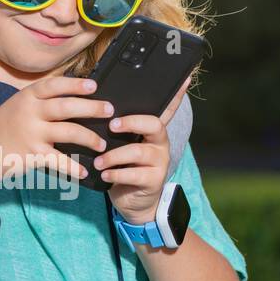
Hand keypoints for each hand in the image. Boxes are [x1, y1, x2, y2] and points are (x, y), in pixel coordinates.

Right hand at [0, 75, 111, 186]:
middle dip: (92, 108)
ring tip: (101, 143)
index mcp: (27, 97)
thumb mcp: (17, 106)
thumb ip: (40, 101)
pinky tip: (84, 171)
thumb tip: (72, 97)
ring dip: (90, 138)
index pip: (55, 85)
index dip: (76, 84)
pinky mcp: (33, 154)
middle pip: (67, 106)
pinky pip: (60, 161)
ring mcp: (32, 133)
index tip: (94, 85)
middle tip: (109, 111)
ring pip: (69, 131)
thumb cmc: (2, 128)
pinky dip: (74, 167)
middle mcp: (30, 112)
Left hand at [96, 74, 191, 225]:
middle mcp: (160, 143)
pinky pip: (134, 174)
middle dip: (131, 122)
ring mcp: (159, 161)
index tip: (184, 79)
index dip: (176, 95)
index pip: (167, 108)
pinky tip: (104, 175)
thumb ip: (117, 130)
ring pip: (138, 151)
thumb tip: (96, 110)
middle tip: (112, 126)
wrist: (132, 201)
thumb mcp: (120, 146)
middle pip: (154, 124)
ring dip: (113, 155)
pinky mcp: (154, 180)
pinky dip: (115, 173)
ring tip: (99, 162)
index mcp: (152, 131)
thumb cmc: (123, 167)